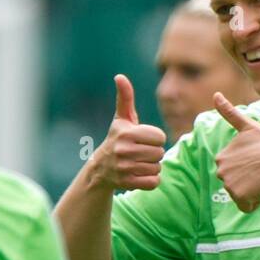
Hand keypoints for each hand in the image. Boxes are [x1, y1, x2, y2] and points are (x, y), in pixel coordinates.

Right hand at [84, 74, 166, 191]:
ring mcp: (124, 168)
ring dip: (152, 167)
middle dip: (154, 154)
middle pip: (160, 153)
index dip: (155, 139)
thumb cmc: (117, 139)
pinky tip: (139, 175)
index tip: (143, 140)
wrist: (100, 169)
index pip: (160, 137)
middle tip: (141, 153)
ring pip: (157, 168)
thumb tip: (120, 76)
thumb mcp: (122, 119)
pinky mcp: (127, 183)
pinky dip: (150, 180)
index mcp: (126, 133)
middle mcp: (123, 151)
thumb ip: (125, 98)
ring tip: (138, 163)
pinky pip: (153, 182)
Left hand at [211, 92, 259, 212]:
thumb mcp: (249, 126)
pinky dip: (254, 204)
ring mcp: (228, 182)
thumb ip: (229, 113)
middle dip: (249, 181)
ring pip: (241, 195)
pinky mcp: (238, 194)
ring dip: (253, 191)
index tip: (259, 160)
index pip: (234, 172)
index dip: (248, 169)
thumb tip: (214, 94)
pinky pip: (245, 207)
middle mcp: (220, 169)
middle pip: (236, 184)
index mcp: (221, 155)